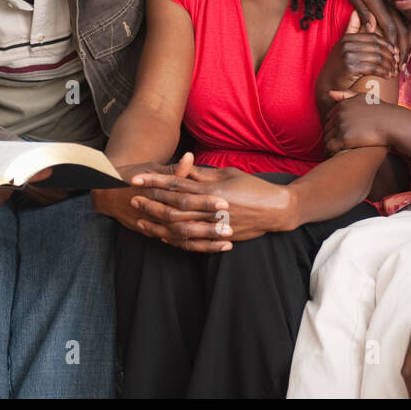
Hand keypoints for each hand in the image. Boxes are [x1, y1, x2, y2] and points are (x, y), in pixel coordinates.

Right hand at [93, 153, 221, 238]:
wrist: (105, 193)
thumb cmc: (132, 176)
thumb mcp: (152, 169)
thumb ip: (174, 169)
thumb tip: (190, 156)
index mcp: (158, 191)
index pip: (185, 197)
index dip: (205, 200)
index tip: (225, 202)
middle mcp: (155, 210)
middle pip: (186, 220)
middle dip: (209, 224)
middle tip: (231, 226)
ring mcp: (153, 225)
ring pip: (182, 236)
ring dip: (206, 239)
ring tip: (228, 240)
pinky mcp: (153, 234)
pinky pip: (177, 244)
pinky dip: (196, 247)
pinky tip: (214, 248)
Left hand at [131, 162, 294, 248]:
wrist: (277, 209)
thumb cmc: (254, 187)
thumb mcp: (229, 174)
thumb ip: (204, 174)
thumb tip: (183, 167)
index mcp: (212, 189)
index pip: (178, 183)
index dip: (156, 181)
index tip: (138, 179)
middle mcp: (212, 207)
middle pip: (174, 206)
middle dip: (152, 202)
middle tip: (133, 199)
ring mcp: (216, 225)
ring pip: (181, 226)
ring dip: (159, 223)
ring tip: (141, 221)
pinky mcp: (221, 237)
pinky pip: (194, 241)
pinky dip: (177, 239)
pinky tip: (162, 237)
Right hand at [323, 11, 398, 91]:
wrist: (327, 84)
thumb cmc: (338, 65)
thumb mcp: (343, 45)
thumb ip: (351, 29)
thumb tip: (355, 11)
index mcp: (347, 38)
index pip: (373, 37)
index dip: (387, 44)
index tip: (395, 52)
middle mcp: (347, 45)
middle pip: (377, 47)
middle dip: (390, 56)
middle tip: (397, 63)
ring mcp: (348, 56)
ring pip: (377, 58)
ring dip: (388, 65)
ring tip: (393, 71)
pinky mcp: (351, 68)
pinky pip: (373, 68)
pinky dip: (383, 72)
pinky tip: (388, 76)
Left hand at [323, 88, 399, 153]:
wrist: (392, 124)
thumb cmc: (381, 111)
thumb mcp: (364, 98)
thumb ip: (346, 95)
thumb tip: (329, 93)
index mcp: (343, 105)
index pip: (329, 118)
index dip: (335, 126)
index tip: (343, 132)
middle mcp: (340, 114)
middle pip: (327, 128)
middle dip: (332, 136)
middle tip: (341, 143)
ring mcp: (341, 126)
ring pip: (327, 138)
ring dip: (332, 144)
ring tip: (341, 149)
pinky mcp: (345, 139)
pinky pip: (330, 147)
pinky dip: (333, 151)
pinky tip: (341, 153)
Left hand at [343, 0, 410, 59]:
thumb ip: (364, 11)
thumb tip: (372, 30)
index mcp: (378, 0)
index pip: (390, 27)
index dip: (393, 44)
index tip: (395, 59)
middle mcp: (390, 1)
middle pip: (402, 28)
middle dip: (403, 48)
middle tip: (401, 65)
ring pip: (407, 24)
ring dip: (407, 42)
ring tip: (405, 58)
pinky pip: (406, 17)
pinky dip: (408, 31)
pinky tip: (408, 42)